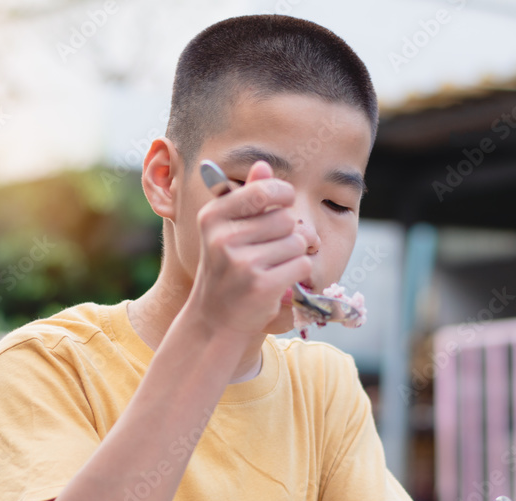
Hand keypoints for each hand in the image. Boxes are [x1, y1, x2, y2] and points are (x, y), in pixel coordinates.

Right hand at [188, 160, 308, 336]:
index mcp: (213, 216)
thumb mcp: (227, 231)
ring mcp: (241, 263)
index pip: (263, 191)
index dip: (283, 194)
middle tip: (277, 248)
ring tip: (277, 266)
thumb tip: (263, 165)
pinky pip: (302, 265)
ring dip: (296, 254)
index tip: (284, 204)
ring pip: (297, 242)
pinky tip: (281, 281)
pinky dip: (299, 273)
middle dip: (291, 232)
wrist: (215, 321)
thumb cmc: (226, 271)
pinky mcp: (261, 286)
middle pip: (286, 218)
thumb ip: (247, 197)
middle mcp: (223, 237)